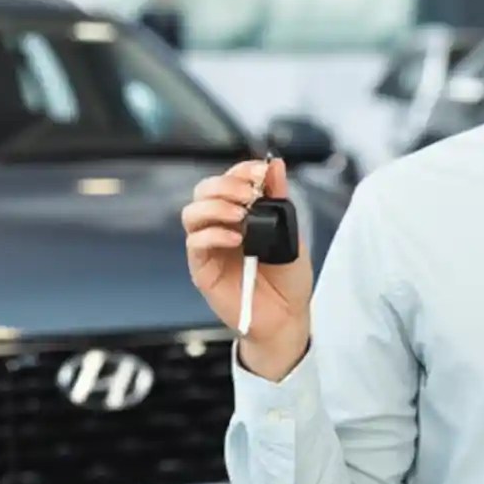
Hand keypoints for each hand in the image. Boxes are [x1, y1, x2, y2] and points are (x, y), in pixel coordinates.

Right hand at [182, 158, 314, 380]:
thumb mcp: (290, 233)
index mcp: (243, 212)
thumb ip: (280, 199)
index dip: (241, 169)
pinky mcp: (202, 268)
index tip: (260, 170)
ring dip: (215, 207)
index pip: (230, 179)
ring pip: (192, 213)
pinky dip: (213, 235)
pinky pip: (196, 243)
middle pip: (204, 190)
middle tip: (248, 194)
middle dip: (225, 185)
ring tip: (241, 215)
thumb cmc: (288, 278)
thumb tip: (275, 165)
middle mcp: (221, 225)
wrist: (287, 317)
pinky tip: (235, 239)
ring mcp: (210, 246)